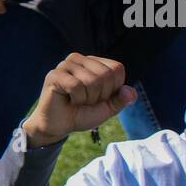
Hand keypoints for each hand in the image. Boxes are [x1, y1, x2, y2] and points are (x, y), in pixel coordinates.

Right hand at [21, 54, 136, 147]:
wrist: (61, 126)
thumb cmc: (84, 113)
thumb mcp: (109, 108)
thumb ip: (122, 99)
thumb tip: (131, 91)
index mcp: (95, 63)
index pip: (117, 68)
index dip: (114, 89)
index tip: (101, 97)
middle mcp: (80, 60)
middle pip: (106, 74)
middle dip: (101, 95)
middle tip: (87, 100)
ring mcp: (66, 65)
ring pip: (92, 80)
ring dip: (88, 98)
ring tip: (77, 100)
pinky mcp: (54, 75)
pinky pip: (76, 86)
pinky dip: (77, 98)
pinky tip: (69, 100)